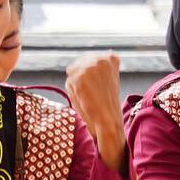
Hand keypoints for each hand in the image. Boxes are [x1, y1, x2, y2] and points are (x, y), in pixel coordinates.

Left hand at [65, 52, 124, 171]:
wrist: (109, 121)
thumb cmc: (107, 105)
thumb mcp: (105, 79)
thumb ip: (93, 69)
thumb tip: (70, 67)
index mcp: (111, 57)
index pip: (89, 59)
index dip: (88, 76)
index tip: (96, 87)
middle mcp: (101, 58)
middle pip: (78, 65)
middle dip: (80, 80)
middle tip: (92, 94)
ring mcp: (90, 66)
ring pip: (72, 74)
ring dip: (76, 86)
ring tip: (90, 97)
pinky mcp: (79, 77)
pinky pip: (68, 83)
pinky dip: (73, 93)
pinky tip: (85, 99)